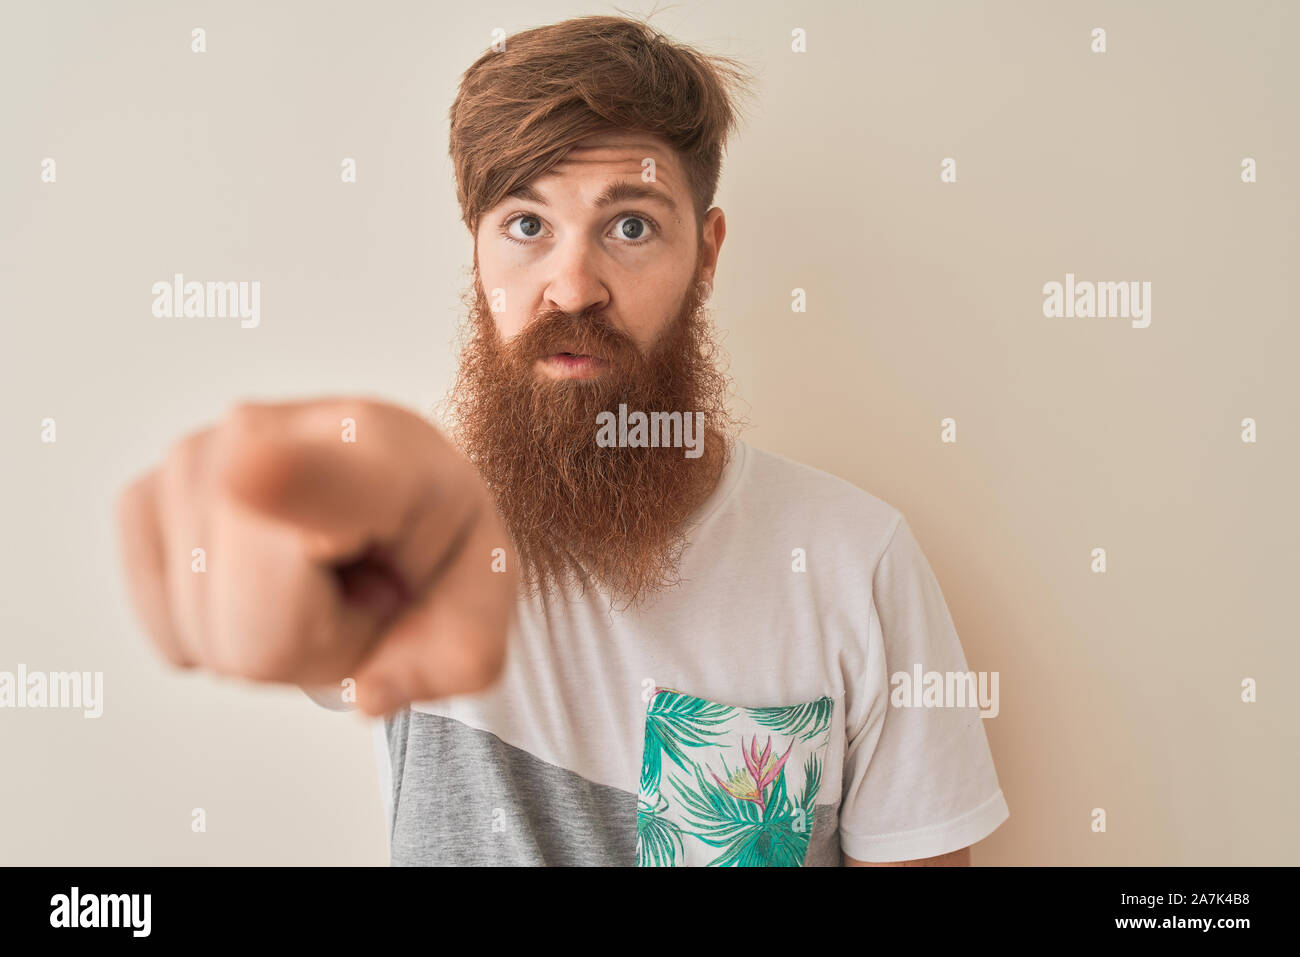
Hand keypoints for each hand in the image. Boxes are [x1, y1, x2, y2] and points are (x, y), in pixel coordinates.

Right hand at [114, 397, 517, 715]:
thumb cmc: (435, 539)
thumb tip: (369, 693)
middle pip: (255, 637)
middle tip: (362, 591)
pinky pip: (169, 629)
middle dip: (317, 649)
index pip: (314, 473)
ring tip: (317, 575)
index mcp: (379, 452)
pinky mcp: (143, 493)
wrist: (393, 485)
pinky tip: (263, 576)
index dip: (283, 485)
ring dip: (269, 636)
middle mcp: (267, 434)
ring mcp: (192, 459)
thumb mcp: (484, 599)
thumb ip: (458, 657)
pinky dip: (219, 628)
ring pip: (208, 642)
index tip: (254, 474)